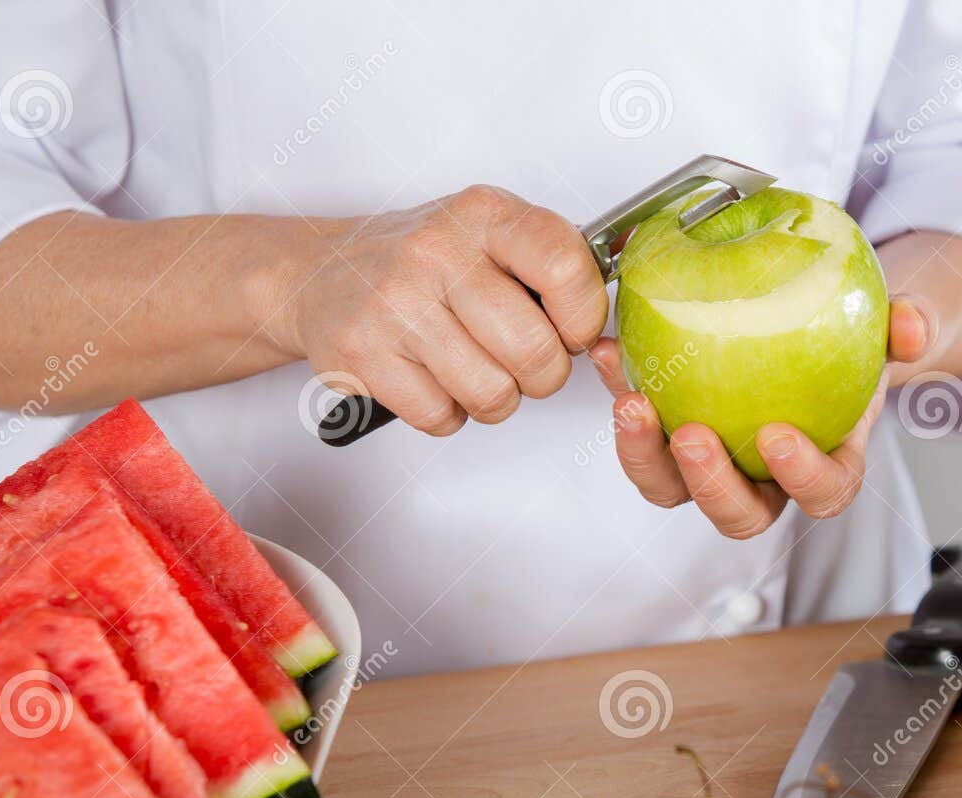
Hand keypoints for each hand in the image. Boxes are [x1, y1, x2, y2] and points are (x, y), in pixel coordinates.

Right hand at [272, 185, 607, 435]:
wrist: (322, 274)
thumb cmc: (426, 262)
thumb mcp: (492, 232)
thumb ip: (556, 257)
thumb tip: (640, 273)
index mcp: (485, 215)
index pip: (566, 268)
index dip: (583, 319)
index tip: (572, 330)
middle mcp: (437, 252)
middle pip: (535, 352)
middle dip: (541, 375)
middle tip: (522, 361)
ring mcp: (394, 304)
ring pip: (492, 394)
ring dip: (494, 398)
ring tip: (473, 367)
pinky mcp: (361, 355)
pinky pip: (442, 417)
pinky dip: (447, 412)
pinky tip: (433, 378)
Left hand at [588, 296, 932, 538]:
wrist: (814, 329)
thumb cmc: (853, 343)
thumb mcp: (888, 329)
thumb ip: (909, 328)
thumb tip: (912, 325)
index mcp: (824, 464)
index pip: (822, 494)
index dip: (801, 478)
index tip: (778, 437)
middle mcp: (764, 478)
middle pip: (737, 514)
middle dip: (710, 485)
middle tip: (691, 436)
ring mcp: (712, 461)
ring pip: (673, 488)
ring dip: (645, 455)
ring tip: (631, 403)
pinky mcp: (668, 431)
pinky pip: (640, 429)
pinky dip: (621, 391)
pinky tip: (610, 356)